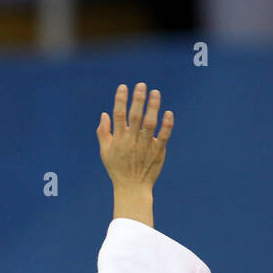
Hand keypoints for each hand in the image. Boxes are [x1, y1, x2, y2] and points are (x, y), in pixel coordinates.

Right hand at [97, 84, 172, 222]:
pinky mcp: (158, 151)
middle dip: (138, 99)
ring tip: (155, 92)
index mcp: (119, 140)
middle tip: (141, 85)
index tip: (123, 87)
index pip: (119, 116)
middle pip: (135, 116)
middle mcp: (132, 141)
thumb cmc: (117, 169)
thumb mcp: (105, 152)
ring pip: (150, 123)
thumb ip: (103, 133)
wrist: (132, 188)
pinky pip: (164, 135)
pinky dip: (167, 124)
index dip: (121, 100)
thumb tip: (104, 114)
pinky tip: (168, 112)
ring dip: (153, 107)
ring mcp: (146, 146)